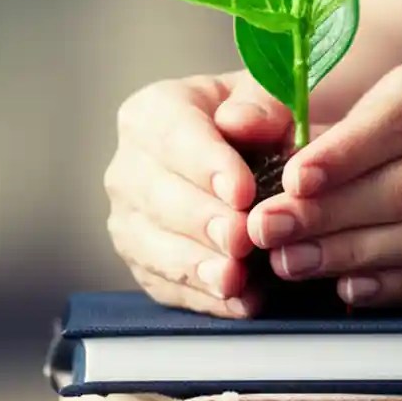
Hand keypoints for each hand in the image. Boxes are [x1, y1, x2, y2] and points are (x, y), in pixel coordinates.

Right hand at [105, 71, 289, 317]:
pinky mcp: (142, 263)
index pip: (171, 134)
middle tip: (241, 238)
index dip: (205, 164)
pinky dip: (201, 297)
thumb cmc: (259, 127)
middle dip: (201, 220)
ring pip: (150, 244)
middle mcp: (129, 166)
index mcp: (153, 112)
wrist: (250, 164)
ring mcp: (129, 219)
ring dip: (194, 265)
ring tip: (234, 278)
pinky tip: (237, 301)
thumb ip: (264, 102)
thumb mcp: (272, 99)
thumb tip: (243, 121)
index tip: (241, 191)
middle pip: (155, 194)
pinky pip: (163, 285)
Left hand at [249, 63, 401, 307]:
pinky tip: (348, 288)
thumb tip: (263, 150)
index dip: (342, 154)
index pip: (397, 123)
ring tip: (291, 262)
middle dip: (327, 214)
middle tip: (266, 229)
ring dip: (350, 254)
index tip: (292, 178)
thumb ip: (341, 128)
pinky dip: (394, 286)